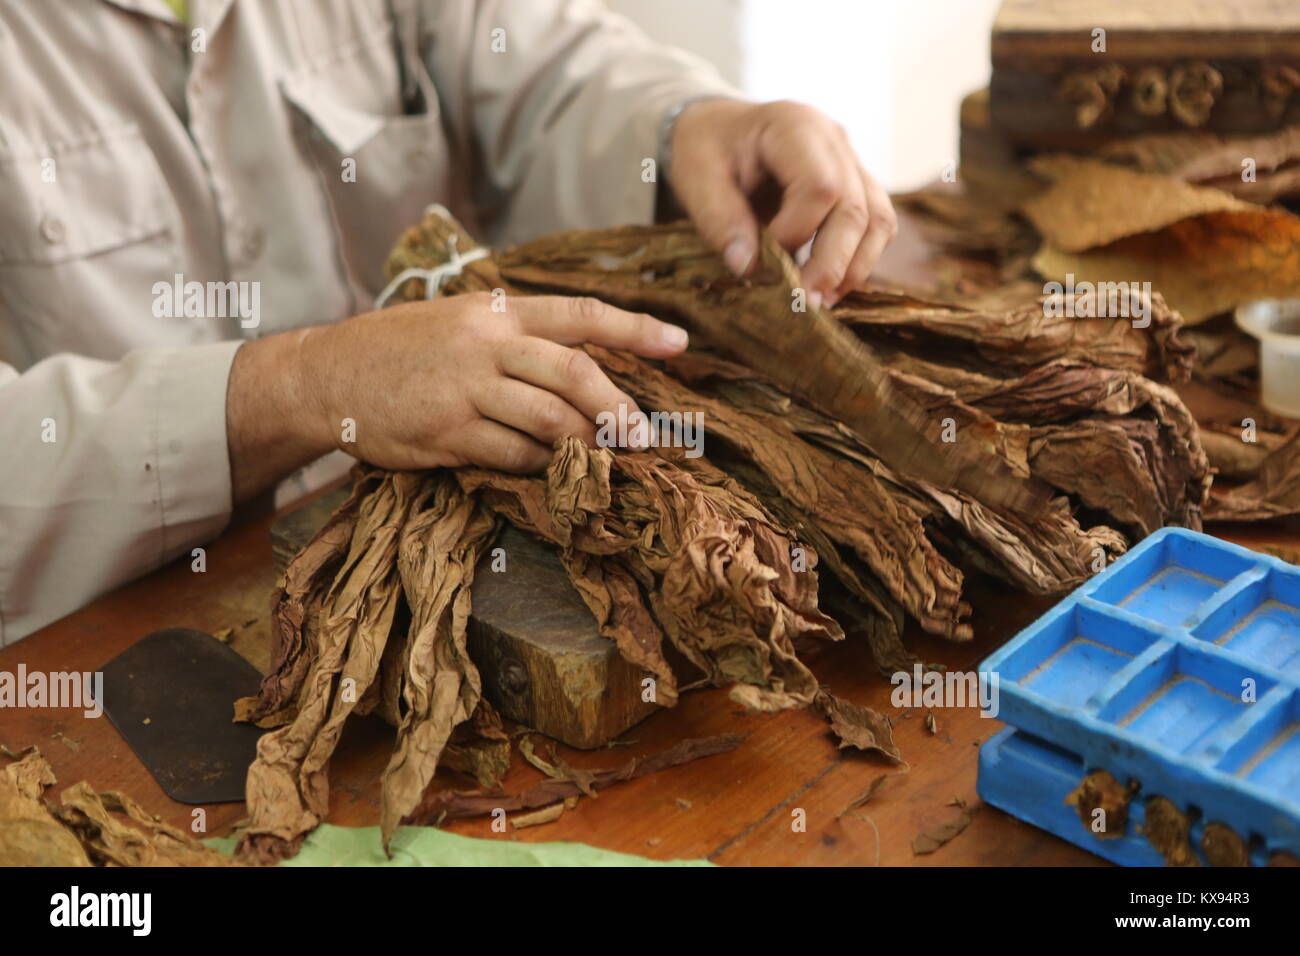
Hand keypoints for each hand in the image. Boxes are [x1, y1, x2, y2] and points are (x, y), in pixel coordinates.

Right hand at [226, 294, 688, 500]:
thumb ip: (517, 337)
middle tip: (643, 436)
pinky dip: (538, 466)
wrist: (328, 374)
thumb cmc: (401, 348)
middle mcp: (486, 347)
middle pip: (574, 374)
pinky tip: (544, 469)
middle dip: (619, 409)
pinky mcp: (447, 434)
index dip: (635, 328)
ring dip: (583, 445)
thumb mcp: (459, 321)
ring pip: (549, 421)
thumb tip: (584, 368)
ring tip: (601, 458)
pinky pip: (511, 456)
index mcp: (495, 312)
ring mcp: (466, 392)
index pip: (579, 315)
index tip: (680, 344)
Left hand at [667, 98, 897, 307]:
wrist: (722, 131)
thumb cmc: (707, 150)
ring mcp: (852, 163)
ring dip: (854, 268)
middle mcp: (835, 141)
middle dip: (831, 263)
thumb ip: (719, 220)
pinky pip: (878, 227)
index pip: (820, 186)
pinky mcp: (858, 187)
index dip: (797, 232)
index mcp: (795, 125)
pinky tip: (830, 286)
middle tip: (803, 303)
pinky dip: (859, 261)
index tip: (763, 258)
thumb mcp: (696, 177)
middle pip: (855, 208)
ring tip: (820, 301)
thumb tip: (747, 268)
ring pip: (878, 221)